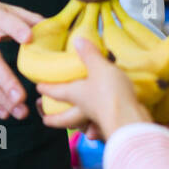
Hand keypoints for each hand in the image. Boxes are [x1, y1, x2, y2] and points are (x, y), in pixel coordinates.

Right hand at [0, 0, 43, 119]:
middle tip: (21, 98)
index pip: (4, 21)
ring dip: (0, 98)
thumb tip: (56, 30)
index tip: (28, 38)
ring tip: (20, 112)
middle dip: (5, 80)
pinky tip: (3, 112)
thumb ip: (29, 19)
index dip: (15, 29)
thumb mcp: (5, 9)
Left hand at [36, 37, 151, 139]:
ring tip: (77, 127)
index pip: (56, 91)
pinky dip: (99, 128)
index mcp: (75, 94)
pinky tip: (103, 128)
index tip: (38, 88)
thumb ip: (89, 54)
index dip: (46, 89)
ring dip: (79, 127)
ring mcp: (98, 119)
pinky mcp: (113, 124)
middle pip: (65, 118)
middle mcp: (83, 109)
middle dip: (54, 119)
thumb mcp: (99, 67)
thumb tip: (78, 40)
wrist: (130, 119)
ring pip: (83, 126)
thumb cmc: (109, 93)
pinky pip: (101, 127)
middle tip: (46, 120)